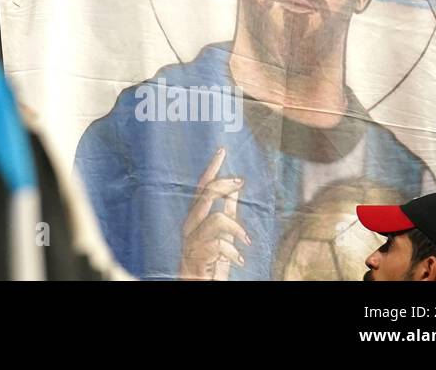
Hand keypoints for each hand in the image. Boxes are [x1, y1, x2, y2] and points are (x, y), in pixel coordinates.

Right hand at [179, 147, 250, 280]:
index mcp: (195, 217)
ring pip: (216, 219)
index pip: (202, 187)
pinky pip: (220, 246)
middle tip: (240, 182)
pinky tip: (238, 260)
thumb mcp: (221, 231)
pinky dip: (233, 253)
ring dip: (236, 229)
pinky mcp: (197, 257)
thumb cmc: (208, 258)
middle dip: (224, 185)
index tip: (222, 150)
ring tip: (245, 242)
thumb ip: (227, 209)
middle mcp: (190, 225)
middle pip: (205, 194)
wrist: (196, 285)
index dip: (212, 168)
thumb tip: (236, 187)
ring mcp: (192, 241)